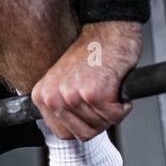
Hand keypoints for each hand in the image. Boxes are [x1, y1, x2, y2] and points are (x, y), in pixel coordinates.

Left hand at [31, 21, 143, 140]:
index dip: (81, 125)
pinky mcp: (95, 95)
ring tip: (109, 90)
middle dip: (99, 121)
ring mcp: (73, 96)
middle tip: (103, 100)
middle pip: (82, 134)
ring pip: (100, 126)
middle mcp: (54, 98)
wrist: (107, 31)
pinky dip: (122, 106)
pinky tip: (116, 88)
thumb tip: (66, 129)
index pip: (62, 133)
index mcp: (42, 96)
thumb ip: (60, 105)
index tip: (88, 111)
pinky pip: (114, 116)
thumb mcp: (63, 81)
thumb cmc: (90, 54)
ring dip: (111, 113)